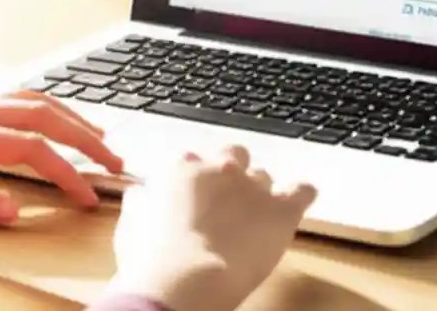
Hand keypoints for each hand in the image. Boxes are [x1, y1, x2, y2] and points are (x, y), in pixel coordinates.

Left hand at [0, 90, 123, 225]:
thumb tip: (12, 211)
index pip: (30, 149)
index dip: (66, 172)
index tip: (87, 195)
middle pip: (43, 112)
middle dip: (85, 136)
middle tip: (115, 162)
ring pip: (33, 96)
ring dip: (72, 115)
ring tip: (100, 137)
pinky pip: (15, 93)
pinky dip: (47, 104)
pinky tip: (57, 116)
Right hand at [108, 146, 316, 310]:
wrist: (183, 280)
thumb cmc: (151, 258)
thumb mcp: (133, 222)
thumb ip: (143, 201)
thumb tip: (144, 193)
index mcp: (185, 168)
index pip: (196, 160)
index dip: (198, 180)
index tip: (195, 198)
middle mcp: (221, 168)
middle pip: (235, 155)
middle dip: (233, 173)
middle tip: (227, 202)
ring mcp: (254, 187)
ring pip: (265, 176)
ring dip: (260, 192)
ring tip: (256, 217)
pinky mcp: (281, 211)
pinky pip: (303, 190)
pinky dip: (301, 195)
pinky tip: (298, 201)